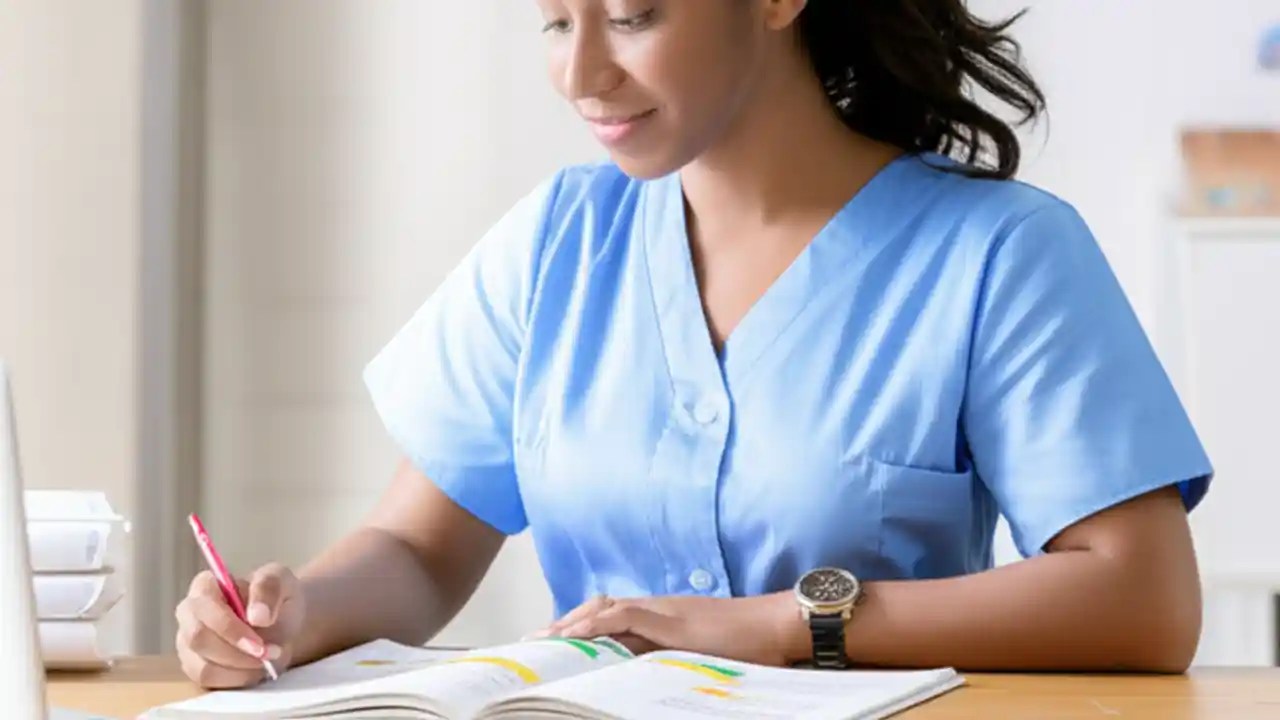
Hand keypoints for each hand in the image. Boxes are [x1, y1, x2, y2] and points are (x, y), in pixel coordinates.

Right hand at [175, 563, 306, 687]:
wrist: (285, 620)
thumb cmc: (276, 596)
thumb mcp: (281, 580)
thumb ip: (268, 590)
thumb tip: (257, 617)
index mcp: (204, 586)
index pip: (204, 607)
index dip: (229, 628)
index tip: (259, 644)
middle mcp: (189, 614)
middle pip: (198, 639)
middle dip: (237, 653)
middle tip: (270, 654)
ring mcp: (188, 643)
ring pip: (202, 666)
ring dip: (239, 669)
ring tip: (267, 661)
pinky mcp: (195, 667)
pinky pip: (208, 681)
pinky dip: (236, 680)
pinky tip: (255, 671)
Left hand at [530, 593, 796, 666]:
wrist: (777, 626)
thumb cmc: (750, 645)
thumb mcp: (702, 655)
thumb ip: (673, 661)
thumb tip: (646, 679)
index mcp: (664, 617)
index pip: (611, 616)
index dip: (580, 627)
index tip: (553, 644)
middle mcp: (657, 608)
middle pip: (598, 609)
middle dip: (564, 626)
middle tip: (534, 644)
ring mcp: (663, 611)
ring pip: (604, 610)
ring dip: (570, 625)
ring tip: (542, 642)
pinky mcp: (671, 620)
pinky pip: (624, 615)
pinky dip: (594, 625)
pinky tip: (573, 637)